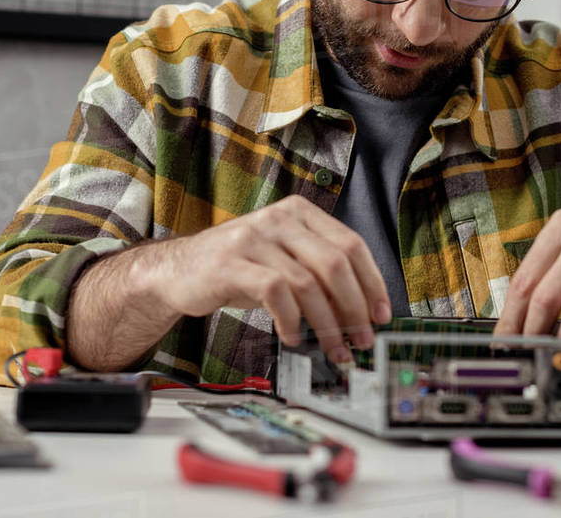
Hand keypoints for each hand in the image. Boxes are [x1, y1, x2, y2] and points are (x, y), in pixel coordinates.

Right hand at [158, 195, 391, 363]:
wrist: (179, 270)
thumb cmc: (239, 269)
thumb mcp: (283, 259)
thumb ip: (318, 273)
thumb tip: (362, 310)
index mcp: (300, 212)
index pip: (352, 244)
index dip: (373, 283)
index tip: (381, 315)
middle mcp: (279, 218)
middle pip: (335, 264)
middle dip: (355, 308)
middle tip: (362, 340)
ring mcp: (253, 237)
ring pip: (309, 283)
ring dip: (328, 324)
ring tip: (333, 348)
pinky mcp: (230, 263)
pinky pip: (276, 293)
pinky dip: (292, 321)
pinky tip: (293, 337)